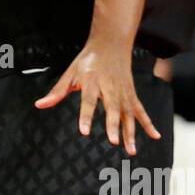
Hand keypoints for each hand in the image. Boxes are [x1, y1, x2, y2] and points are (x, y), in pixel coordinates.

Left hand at [35, 36, 158, 155]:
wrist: (111, 44)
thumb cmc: (88, 60)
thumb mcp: (70, 72)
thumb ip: (57, 91)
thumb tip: (39, 105)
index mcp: (92, 80)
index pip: (88, 100)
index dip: (86, 116)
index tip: (84, 131)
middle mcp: (110, 86)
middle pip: (112, 108)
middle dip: (113, 125)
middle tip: (114, 142)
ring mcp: (123, 91)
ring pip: (128, 113)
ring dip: (131, 132)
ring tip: (131, 150)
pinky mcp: (132, 94)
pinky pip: (141, 110)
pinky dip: (149, 123)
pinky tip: (155, 137)